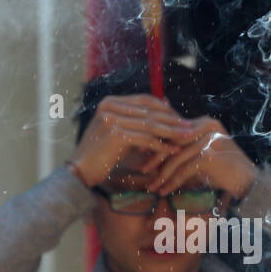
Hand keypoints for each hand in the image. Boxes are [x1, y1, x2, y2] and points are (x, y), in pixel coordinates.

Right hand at [67, 94, 187, 187]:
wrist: (80, 171)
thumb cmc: (101, 154)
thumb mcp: (119, 132)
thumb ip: (137, 122)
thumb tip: (164, 108)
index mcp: (110, 102)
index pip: (145, 100)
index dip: (165, 109)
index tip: (180, 118)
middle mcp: (110, 106)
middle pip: (150, 111)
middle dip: (172, 120)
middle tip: (190, 127)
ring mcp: (112, 119)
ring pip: (150, 125)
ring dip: (171, 132)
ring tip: (187, 137)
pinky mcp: (116, 134)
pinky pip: (146, 139)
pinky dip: (161, 145)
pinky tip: (173, 151)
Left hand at [146, 117, 258, 200]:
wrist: (250, 182)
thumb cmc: (225, 171)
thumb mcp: (203, 155)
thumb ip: (185, 150)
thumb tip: (158, 153)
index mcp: (204, 122)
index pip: (174, 129)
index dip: (157, 141)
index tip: (141, 154)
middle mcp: (207, 126)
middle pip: (173, 141)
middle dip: (155, 157)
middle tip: (142, 171)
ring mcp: (209, 140)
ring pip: (177, 158)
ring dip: (162, 174)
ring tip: (152, 187)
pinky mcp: (210, 155)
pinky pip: (184, 169)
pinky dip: (173, 182)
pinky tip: (164, 191)